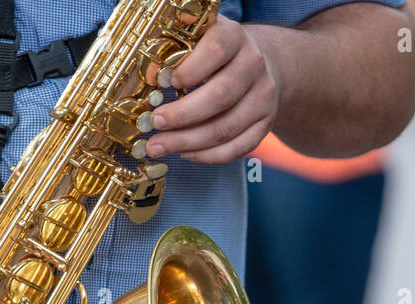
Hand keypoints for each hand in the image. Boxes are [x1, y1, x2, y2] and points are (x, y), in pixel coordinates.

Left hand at [143, 15, 279, 163]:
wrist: (261, 62)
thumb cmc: (217, 52)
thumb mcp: (201, 37)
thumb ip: (179, 51)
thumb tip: (149, 79)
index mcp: (234, 37)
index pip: (215, 50)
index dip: (189, 69)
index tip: (166, 82)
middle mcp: (254, 66)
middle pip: (219, 97)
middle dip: (181, 115)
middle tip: (154, 123)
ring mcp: (263, 97)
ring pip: (226, 128)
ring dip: (188, 142)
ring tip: (159, 146)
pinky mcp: (266, 124)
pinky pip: (238, 148)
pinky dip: (208, 155)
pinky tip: (186, 153)